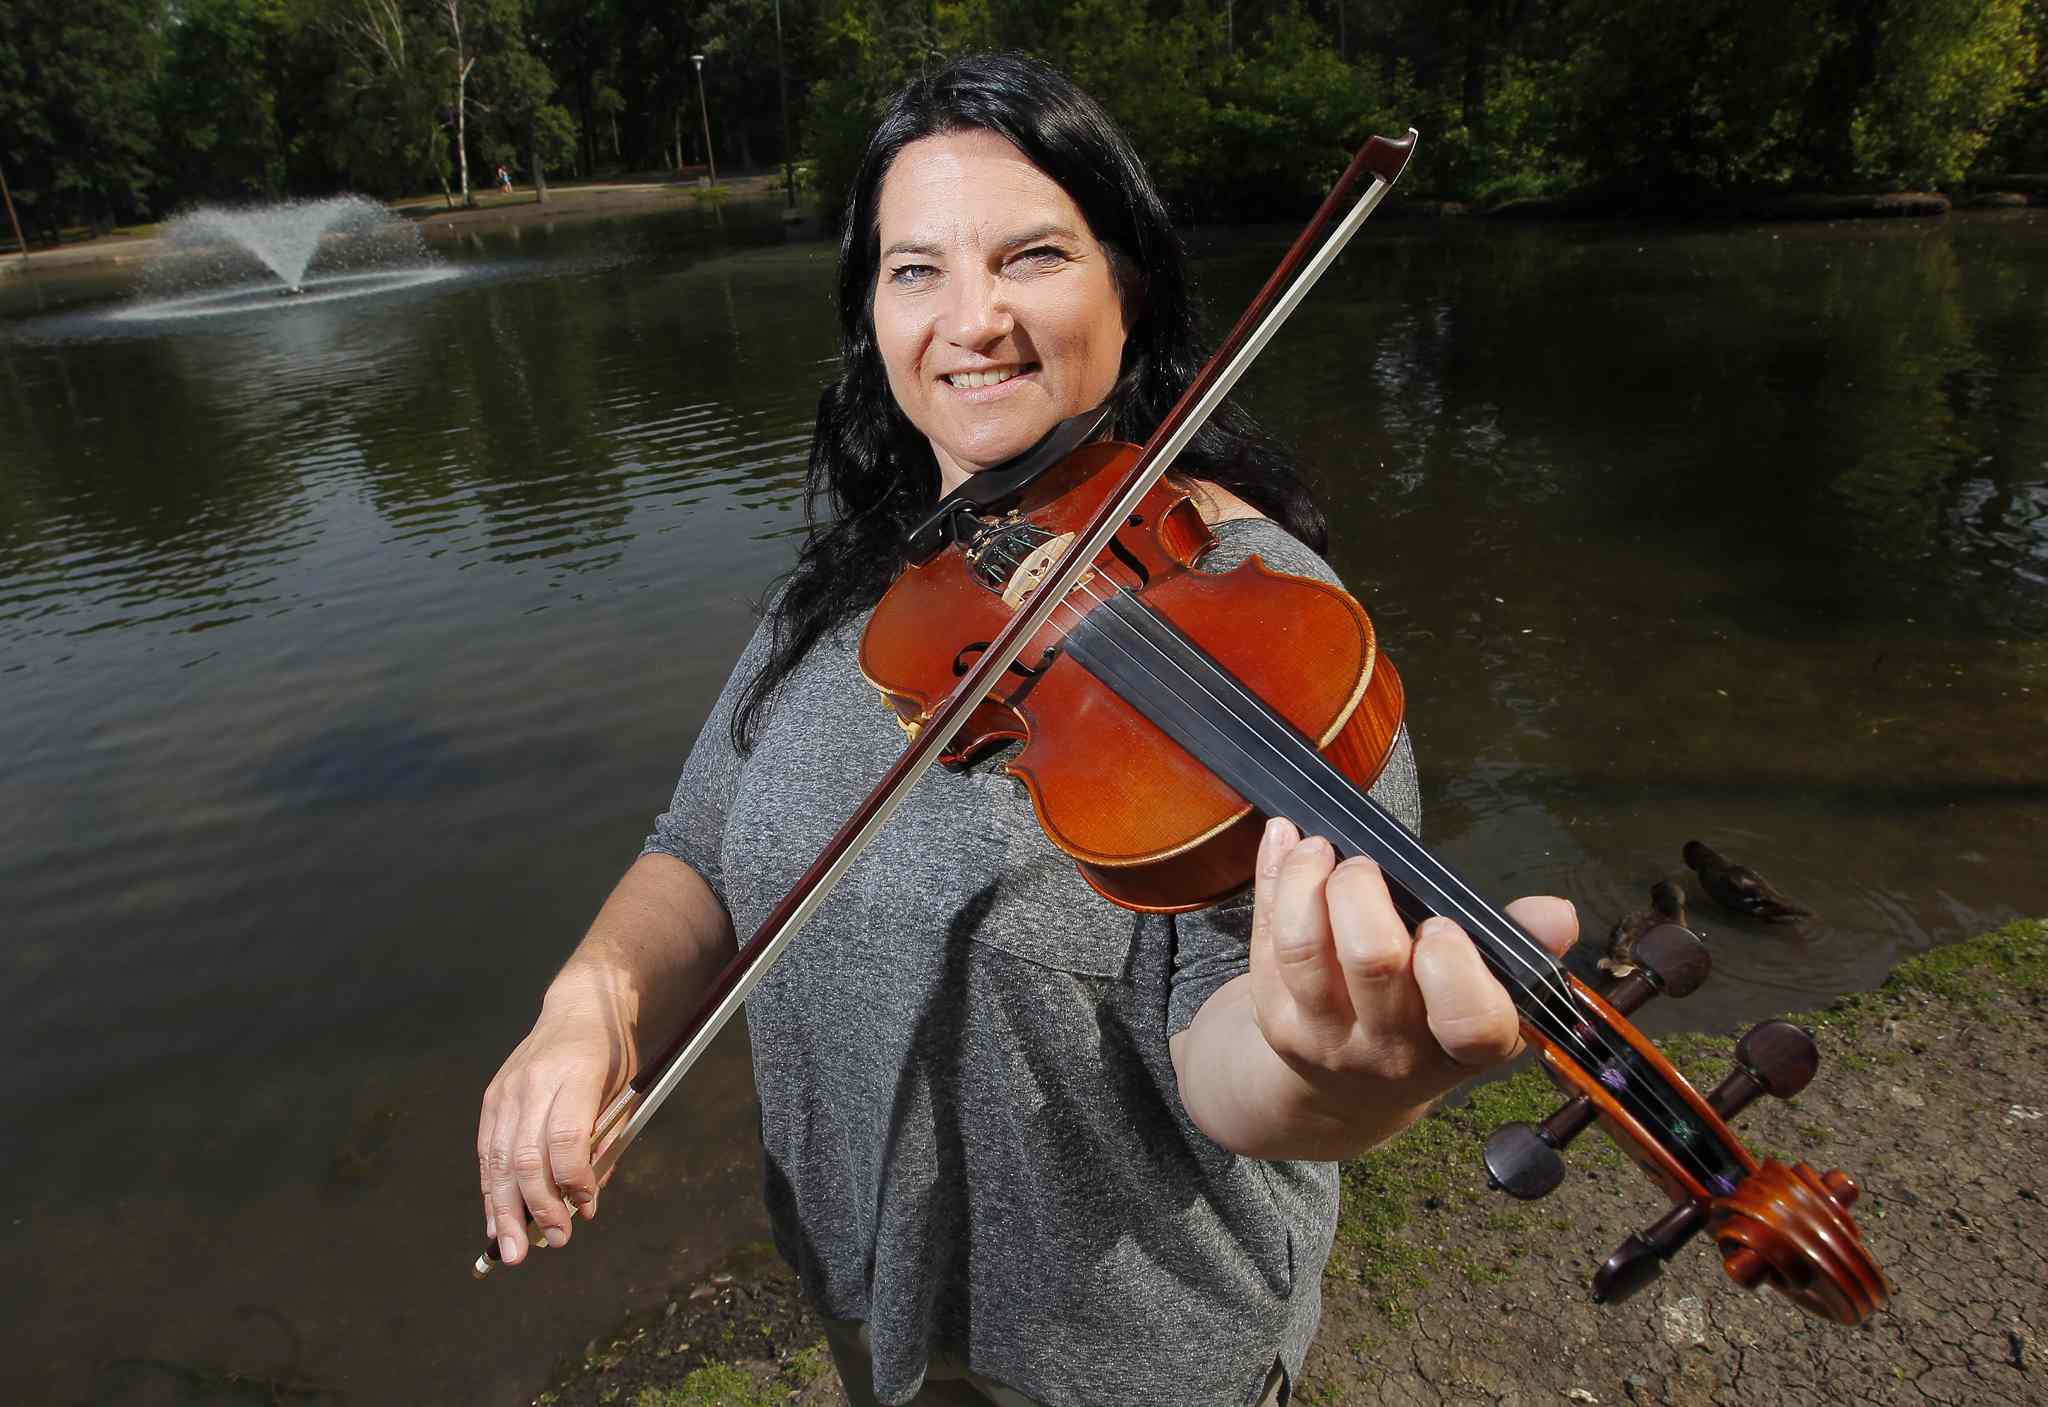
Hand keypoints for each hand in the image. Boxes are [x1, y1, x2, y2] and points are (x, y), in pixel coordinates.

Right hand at [476, 977, 631, 1265]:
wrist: (580, 1007)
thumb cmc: (611, 1055)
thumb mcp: (624, 1094)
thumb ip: (605, 1146)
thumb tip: (585, 1203)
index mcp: (576, 1075)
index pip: (565, 1138)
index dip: (573, 1179)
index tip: (585, 1206)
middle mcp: (534, 1083)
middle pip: (525, 1156)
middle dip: (537, 1207)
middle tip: (555, 1242)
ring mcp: (507, 1090)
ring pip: (498, 1160)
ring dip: (505, 1210)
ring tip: (513, 1249)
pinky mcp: (492, 1098)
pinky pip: (487, 1151)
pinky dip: (491, 1190)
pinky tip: (497, 1220)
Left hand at [1248, 817, 1577, 1116]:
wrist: (1345, 1094)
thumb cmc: (1428, 1017)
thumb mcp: (1484, 993)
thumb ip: (1518, 946)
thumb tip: (1558, 914)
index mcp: (1463, 1044)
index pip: (1469, 1020)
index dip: (1454, 964)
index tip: (1441, 924)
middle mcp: (1394, 1049)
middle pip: (1373, 962)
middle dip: (1365, 892)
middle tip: (1365, 866)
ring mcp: (1329, 1039)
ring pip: (1304, 948)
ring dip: (1307, 878)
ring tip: (1321, 848)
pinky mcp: (1277, 1020)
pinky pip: (1266, 940)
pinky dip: (1274, 878)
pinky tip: (1286, 841)